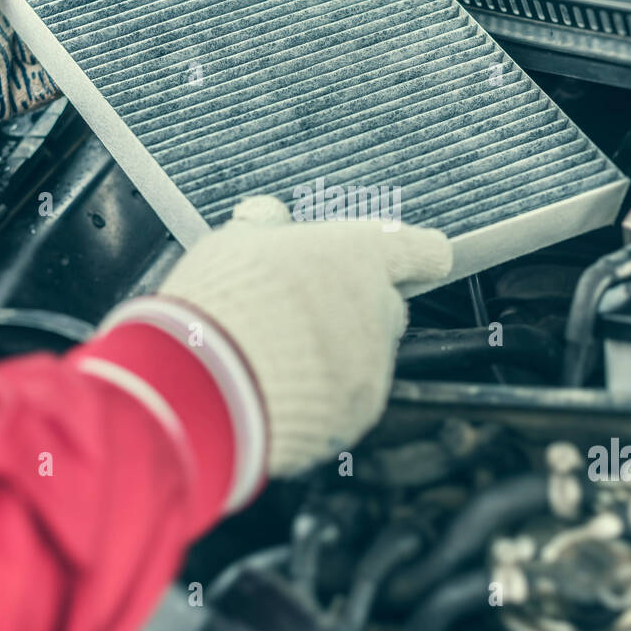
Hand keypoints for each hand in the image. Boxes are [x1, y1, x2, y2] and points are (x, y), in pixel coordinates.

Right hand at [157, 196, 452, 475]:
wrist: (208, 386)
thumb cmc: (222, 305)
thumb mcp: (236, 243)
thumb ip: (266, 228)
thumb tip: (269, 215)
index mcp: (359, 257)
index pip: (420, 250)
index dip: (421, 254)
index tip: (423, 258)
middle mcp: (379, 311)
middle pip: (386, 305)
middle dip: (354, 307)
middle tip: (299, 310)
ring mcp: (371, 367)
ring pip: (364, 354)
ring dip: (332, 352)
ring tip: (272, 353)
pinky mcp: (356, 415)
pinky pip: (345, 398)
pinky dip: (319, 394)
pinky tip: (274, 386)